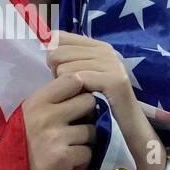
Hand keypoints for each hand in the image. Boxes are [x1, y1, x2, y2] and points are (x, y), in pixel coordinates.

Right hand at [20, 72, 96, 169]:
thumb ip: (49, 104)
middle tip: (80, 127)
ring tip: (73, 150)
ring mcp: (56, 136)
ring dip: (86, 142)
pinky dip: (82, 162)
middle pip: (88, 101)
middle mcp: (47, 115)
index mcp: (37, 101)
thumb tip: (78, 95)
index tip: (76, 104)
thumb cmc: (17, 146)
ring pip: (92, 130)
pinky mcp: (63, 157)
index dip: (80, 91)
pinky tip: (70, 166)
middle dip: (88, 115)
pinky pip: (88, 153)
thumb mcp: (26, 116)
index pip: (72, 80)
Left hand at [46, 31, 164, 169]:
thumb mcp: (78, 80)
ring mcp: (112, 63)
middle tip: (72, 92)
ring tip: (80, 99)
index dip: (53, 58)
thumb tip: (45, 47)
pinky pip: (78, 79)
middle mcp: (106, 50)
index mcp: (97, 46)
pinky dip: (75, 94)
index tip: (60, 75)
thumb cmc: (96, 107)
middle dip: (57, 74)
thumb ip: (64, 62)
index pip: (59, 38)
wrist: (125, 131)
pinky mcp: (114, 79)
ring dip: (66, 88)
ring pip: (65, 67)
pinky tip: (84, 103)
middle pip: (57, 53)